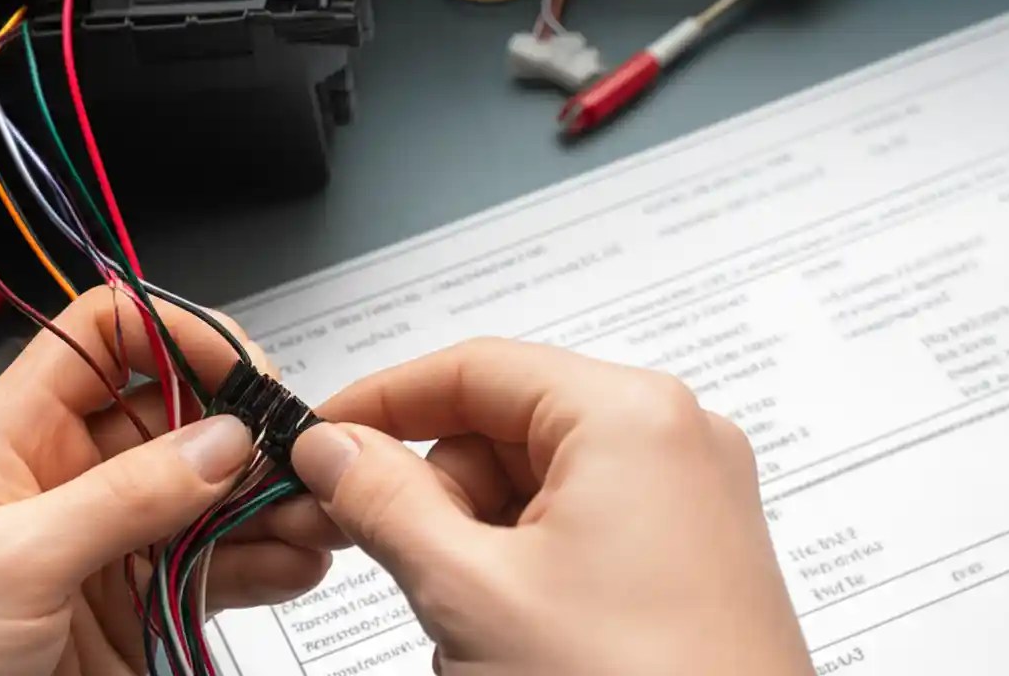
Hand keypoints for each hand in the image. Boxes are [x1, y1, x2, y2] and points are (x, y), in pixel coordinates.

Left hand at [0, 287, 344, 675]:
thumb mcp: (7, 562)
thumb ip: (124, 496)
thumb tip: (222, 441)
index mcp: (17, 434)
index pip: (108, 337)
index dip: (177, 335)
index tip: (242, 372)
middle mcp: (70, 478)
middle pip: (179, 419)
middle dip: (246, 431)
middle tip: (301, 457)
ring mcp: (108, 544)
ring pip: (209, 497)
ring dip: (268, 501)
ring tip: (318, 517)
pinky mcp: (136, 606)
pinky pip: (215, 567)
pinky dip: (265, 563)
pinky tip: (299, 564)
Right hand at [291, 338, 810, 675]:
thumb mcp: (473, 593)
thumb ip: (385, 503)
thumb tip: (335, 449)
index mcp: (633, 417)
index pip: (474, 369)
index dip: (382, 402)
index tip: (322, 439)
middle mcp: (673, 443)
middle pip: (503, 430)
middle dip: (437, 496)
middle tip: (391, 555)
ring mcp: (686, 501)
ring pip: (534, 489)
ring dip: (476, 548)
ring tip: (474, 629)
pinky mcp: (687, 556)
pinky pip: (575, 532)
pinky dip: (522, 573)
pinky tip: (514, 640)